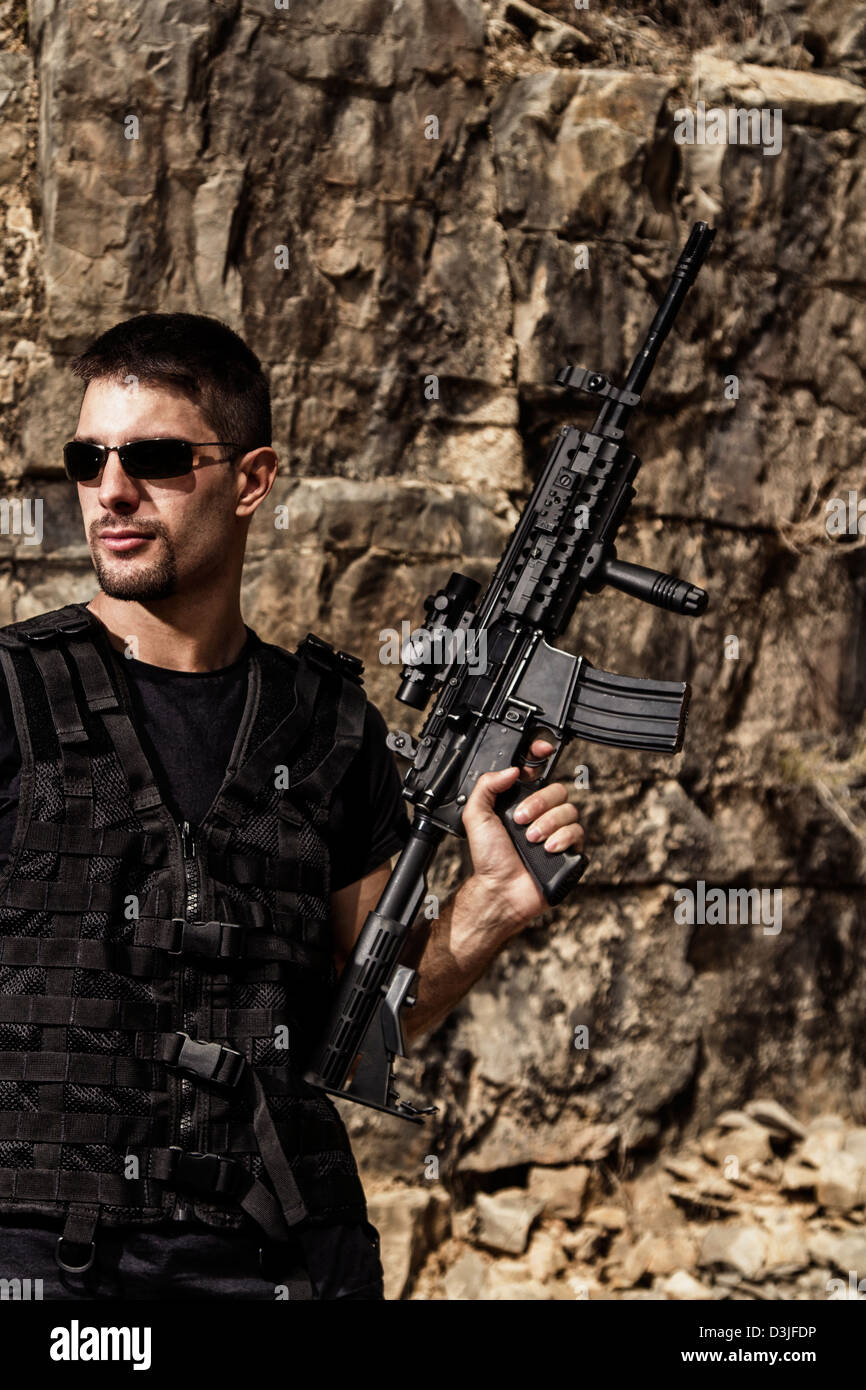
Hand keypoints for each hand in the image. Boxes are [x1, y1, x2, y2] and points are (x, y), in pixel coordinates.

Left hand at [459, 738, 583, 933]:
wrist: (501, 889)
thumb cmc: (488, 858)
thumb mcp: (476, 815)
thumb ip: (487, 786)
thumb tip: (512, 769)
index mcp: (520, 801)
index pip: (537, 771)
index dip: (542, 755)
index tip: (543, 748)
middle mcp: (541, 813)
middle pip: (557, 789)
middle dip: (538, 804)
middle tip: (520, 821)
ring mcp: (556, 830)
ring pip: (569, 809)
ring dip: (548, 823)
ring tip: (532, 840)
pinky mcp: (569, 848)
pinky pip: (578, 831)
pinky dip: (563, 837)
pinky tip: (549, 848)